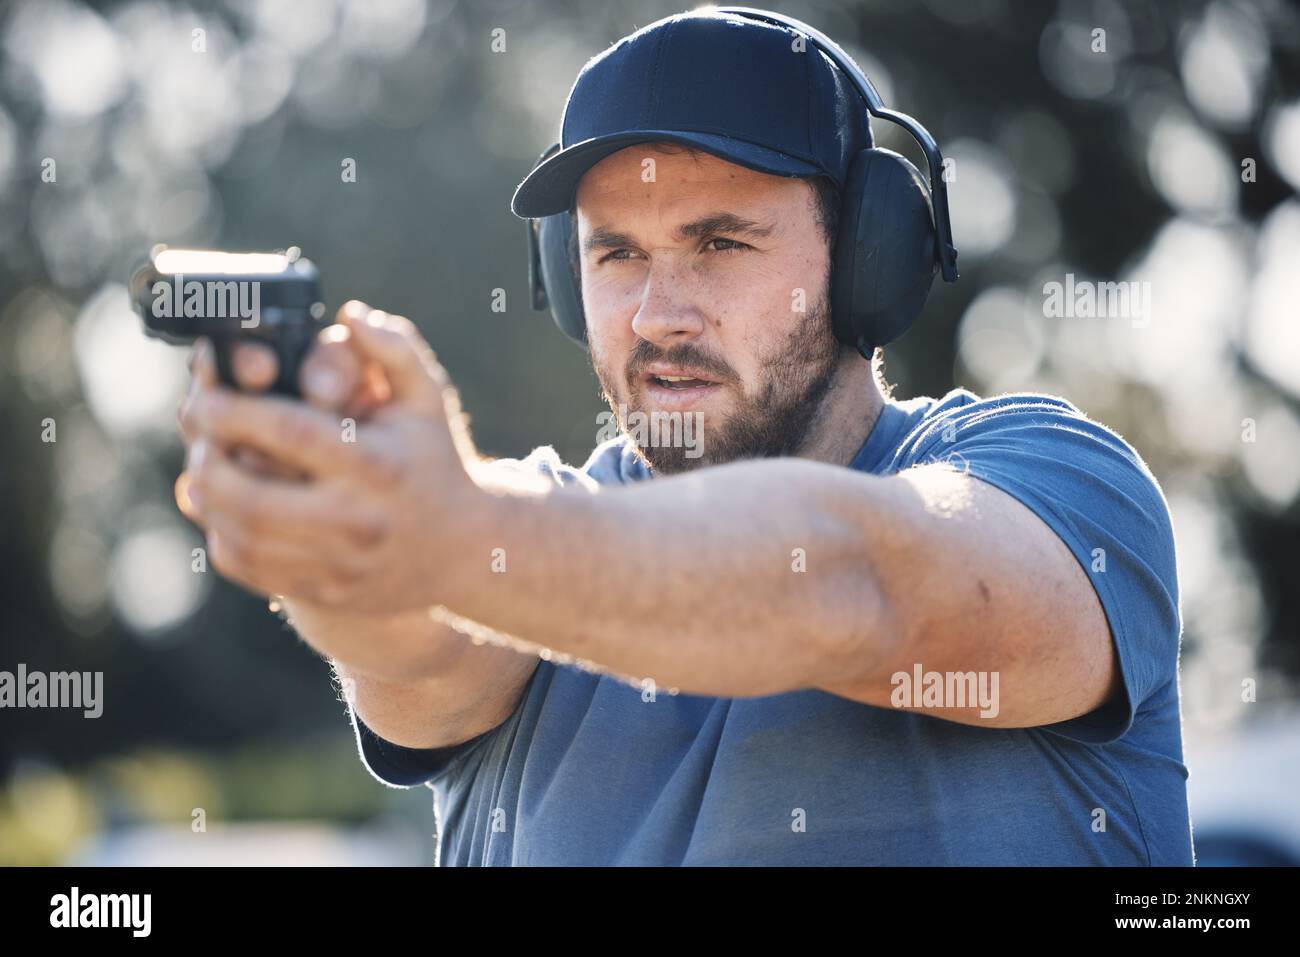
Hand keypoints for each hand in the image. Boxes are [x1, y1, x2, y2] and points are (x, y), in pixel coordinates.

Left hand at [176, 302, 482, 613]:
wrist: (463, 550)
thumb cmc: (433, 462)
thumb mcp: (428, 400)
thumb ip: (395, 349)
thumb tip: (351, 315)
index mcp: (378, 465)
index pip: (291, 434)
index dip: (236, 411)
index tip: (209, 394)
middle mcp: (356, 519)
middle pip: (251, 496)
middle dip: (209, 457)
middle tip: (201, 431)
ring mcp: (338, 563)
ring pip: (241, 536)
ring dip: (208, 496)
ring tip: (207, 463)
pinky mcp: (323, 590)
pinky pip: (248, 568)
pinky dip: (221, 533)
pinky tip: (225, 506)